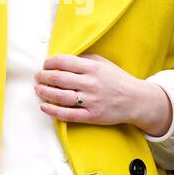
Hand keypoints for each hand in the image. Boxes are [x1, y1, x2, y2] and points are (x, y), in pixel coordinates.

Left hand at [34, 53, 171, 134]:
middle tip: (37, 76)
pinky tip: (44, 106)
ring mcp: (91, 101)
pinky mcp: (92, 116)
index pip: (64, 62)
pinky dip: (53, 111)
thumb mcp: (103, 63)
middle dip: (43, 77)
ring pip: (60, 96)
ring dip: (45, 92)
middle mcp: (91, 83)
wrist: (136, 100)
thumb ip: (84, 59)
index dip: (50, 63)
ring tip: (38, 89)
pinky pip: (68, 114)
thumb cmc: (117, 80)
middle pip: (59, 79)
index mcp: (93, 68)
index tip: (45, 64)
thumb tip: (62, 58)